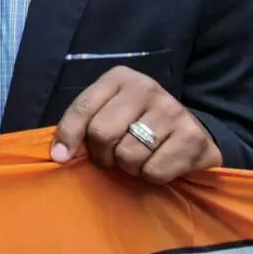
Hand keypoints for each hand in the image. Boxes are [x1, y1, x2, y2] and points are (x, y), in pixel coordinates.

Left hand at [50, 66, 222, 183]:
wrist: (191, 130)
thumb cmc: (138, 122)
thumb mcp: (107, 112)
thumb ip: (80, 125)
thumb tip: (60, 155)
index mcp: (120, 78)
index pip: (82, 108)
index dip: (68, 136)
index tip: (61, 157)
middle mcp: (147, 88)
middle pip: (102, 133)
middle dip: (102, 154)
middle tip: (112, 156)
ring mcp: (172, 110)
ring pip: (128, 155)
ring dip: (128, 167)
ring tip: (138, 158)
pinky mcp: (192, 137)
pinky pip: (154, 171)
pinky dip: (151, 175)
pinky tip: (158, 162)